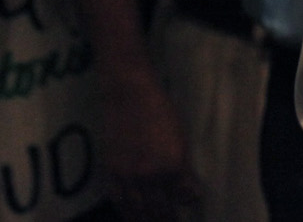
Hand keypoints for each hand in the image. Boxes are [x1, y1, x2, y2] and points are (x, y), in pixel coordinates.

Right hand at [96, 67, 204, 221]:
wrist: (128, 94)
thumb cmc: (160, 110)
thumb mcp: (181, 138)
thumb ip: (184, 171)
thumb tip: (191, 195)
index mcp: (171, 164)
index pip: (180, 197)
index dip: (184, 205)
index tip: (186, 210)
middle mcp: (149, 174)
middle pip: (158, 209)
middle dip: (165, 220)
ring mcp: (127, 174)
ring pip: (137, 210)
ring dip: (145, 221)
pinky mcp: (111, 170)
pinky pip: (118, 199)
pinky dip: (125, 212)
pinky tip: (131, 216)